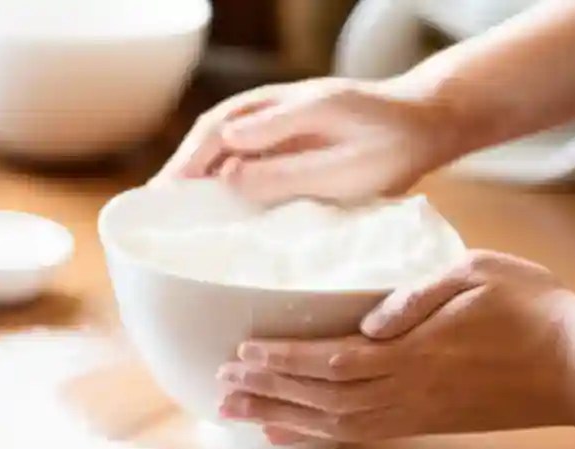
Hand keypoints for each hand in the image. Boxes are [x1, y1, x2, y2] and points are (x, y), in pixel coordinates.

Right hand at [155, 77, 459, 204]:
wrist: (424, 124)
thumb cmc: (388, 144)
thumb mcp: (342, 162)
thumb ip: (284, 166)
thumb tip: (225, 173)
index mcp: (280, 108)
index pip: (215, 135)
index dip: (185, 166)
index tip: (162, 198)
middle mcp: (268, 111)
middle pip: (207, 139)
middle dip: (177, 174)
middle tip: (150, 215)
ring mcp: (273, 123)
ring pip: (218, 147)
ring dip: (192, 178)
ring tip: (168, 216)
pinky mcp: (281, 141)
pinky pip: (237, 157)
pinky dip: (215, 180)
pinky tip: (206, 208)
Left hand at [215, 251, 574, 442]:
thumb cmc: (533, 310)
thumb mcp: (480, 274)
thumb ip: (420, 294)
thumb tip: (370, 319)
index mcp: (414, 353)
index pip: (331, 360)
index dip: (282, 360)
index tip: (240, 352)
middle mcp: (404, 391)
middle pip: (319, 396)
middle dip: (265, 390)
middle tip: (218, 384)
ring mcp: (412, 414)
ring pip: (330, 421)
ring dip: (277, 417)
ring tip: (232, 412)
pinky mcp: (421, 424)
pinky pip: (356, 434)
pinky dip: (312, 435)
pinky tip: (283, 435)